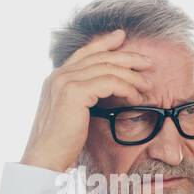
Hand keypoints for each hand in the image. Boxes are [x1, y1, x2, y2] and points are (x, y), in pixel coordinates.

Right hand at [19, 28, 153, 171]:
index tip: (121, 37)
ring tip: (147, 86)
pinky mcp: (75, 92)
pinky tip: (135, 99)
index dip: (104, 42)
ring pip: (108, 68)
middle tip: (147, 63)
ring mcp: (66, 81)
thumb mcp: (70, 111)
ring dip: (132, 77)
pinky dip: (127, 89)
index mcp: (57, 77)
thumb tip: (104, 89)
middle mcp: (59, 75)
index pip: (84, 52)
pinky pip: (110, 82)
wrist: (46, 156)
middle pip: (100, 57)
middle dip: (127, 57)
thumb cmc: (60, 141)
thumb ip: (81, 95)